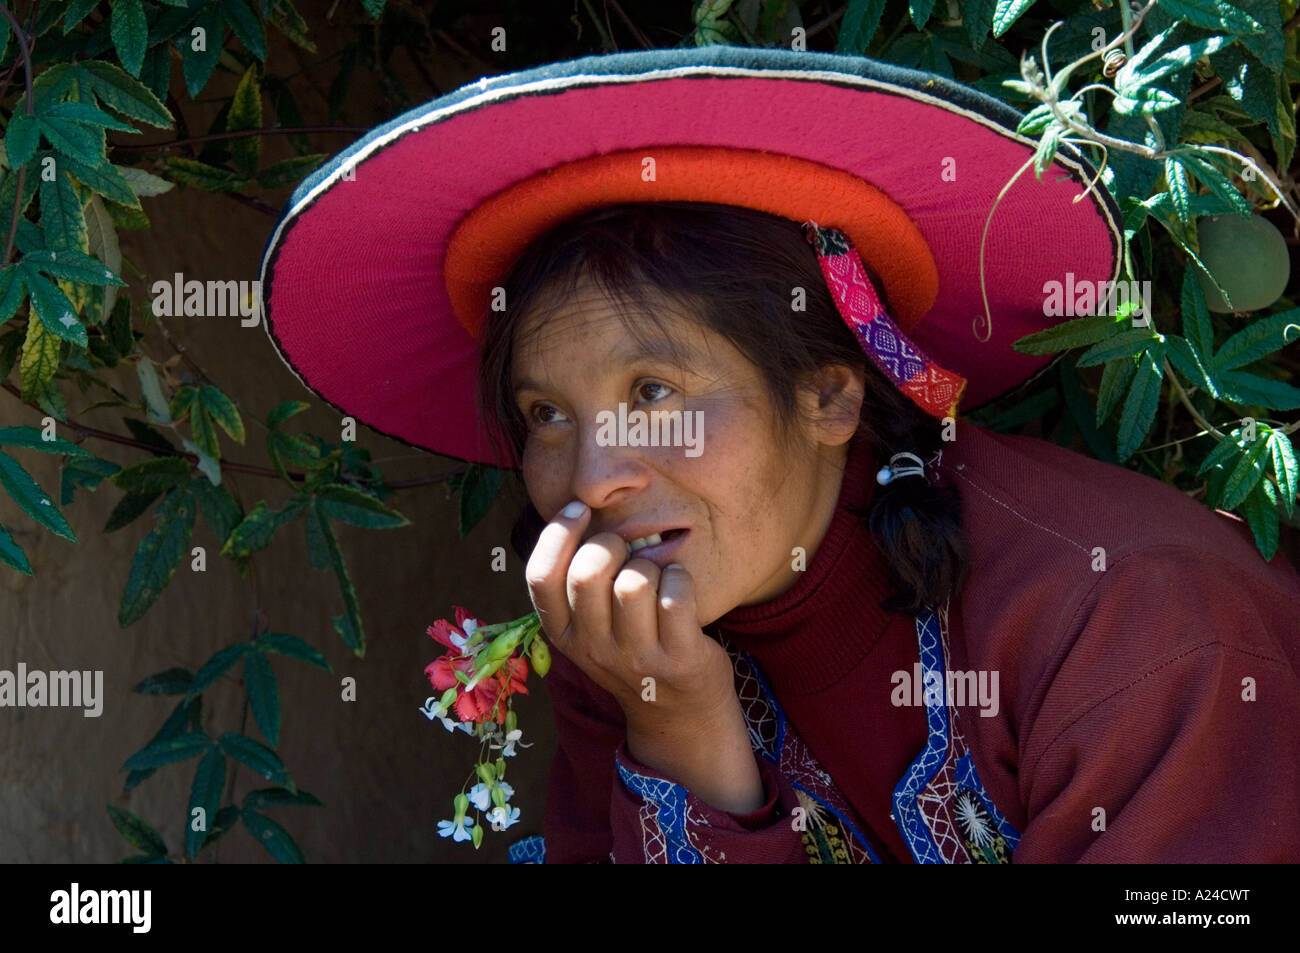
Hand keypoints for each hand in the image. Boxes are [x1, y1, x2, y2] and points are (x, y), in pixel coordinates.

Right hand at [525, 500, 763, 812]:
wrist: (678, 716)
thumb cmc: (632, 650)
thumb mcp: (590, 629)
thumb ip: (578, 584)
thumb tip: (576, 512)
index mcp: (564, 636)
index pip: (540, 578)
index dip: (556, 534)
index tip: (579, 510)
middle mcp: (593, 649)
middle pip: (588, 572)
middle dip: (610, 544)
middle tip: (626, 552)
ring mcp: (636, 657)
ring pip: (634, 581)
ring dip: (649, 565)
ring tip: (655, 579)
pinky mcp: (678, 659)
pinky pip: (675, 594)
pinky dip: (680, 579)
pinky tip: (679, 589)